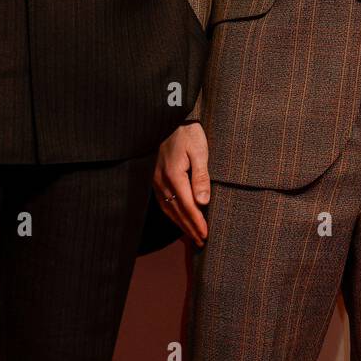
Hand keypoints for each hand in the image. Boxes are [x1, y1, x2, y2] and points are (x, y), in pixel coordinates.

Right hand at [154, 123, 210, 246]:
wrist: (171, 118)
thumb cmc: (188, 133)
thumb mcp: (200, 151)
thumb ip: (201, 177)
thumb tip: (203, 202)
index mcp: (174, 175)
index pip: (188, 206)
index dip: (197, 222)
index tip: (206, 235)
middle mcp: (162, 181)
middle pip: (177, 211)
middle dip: (189, 228)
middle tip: (201, 242)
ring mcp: (156, 180)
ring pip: (168, 208)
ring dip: (180, 223)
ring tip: (192, 235)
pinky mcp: (154, 177)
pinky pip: (163, 201)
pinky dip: (172, 213)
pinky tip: (178, 218)